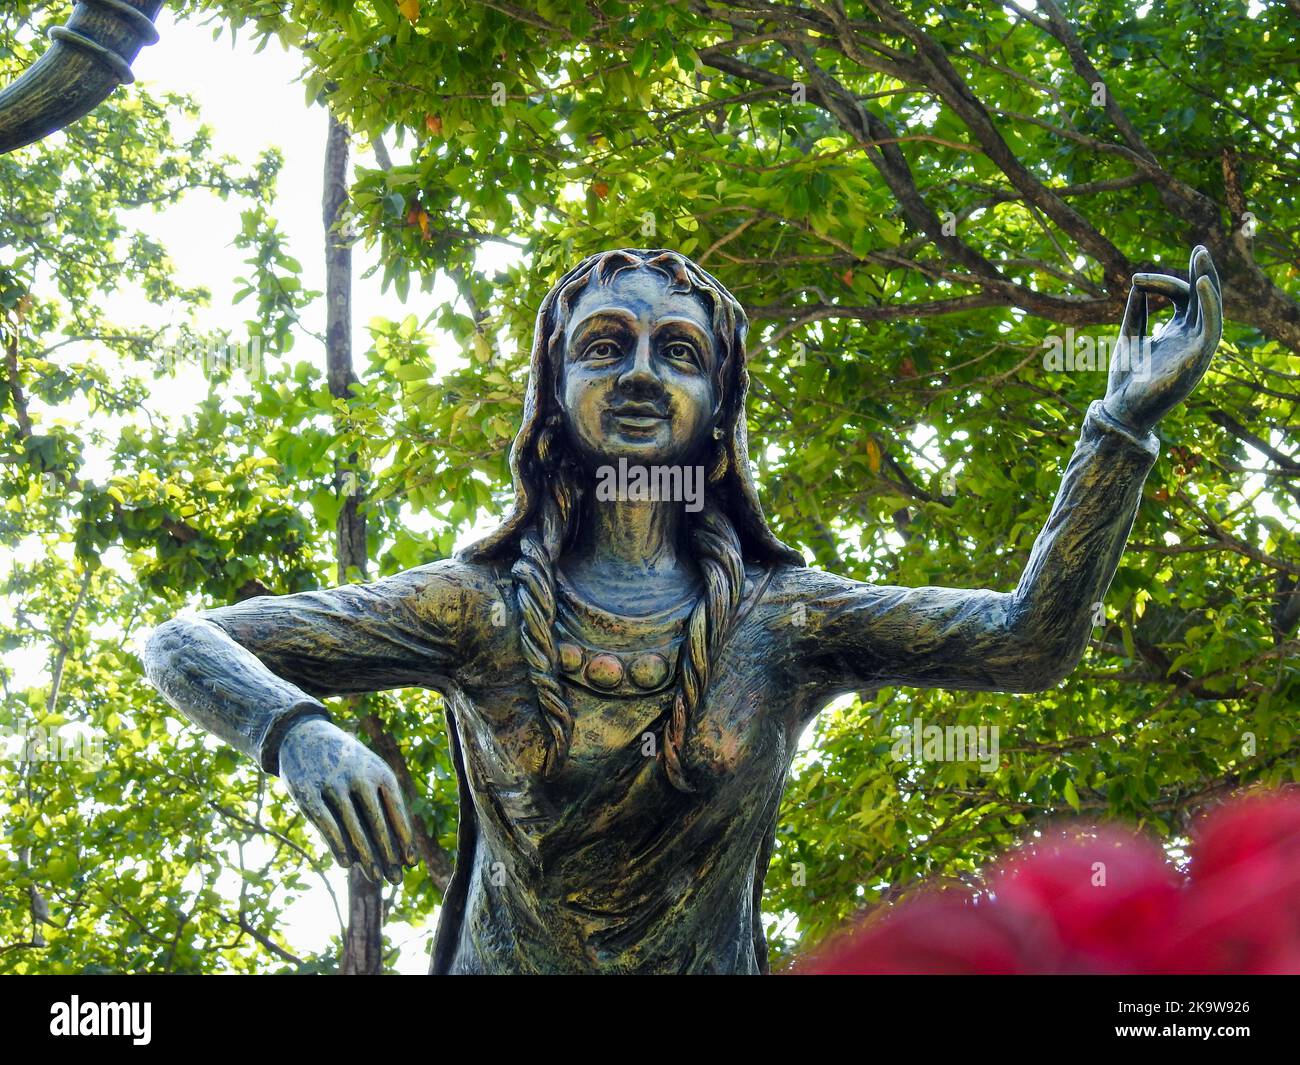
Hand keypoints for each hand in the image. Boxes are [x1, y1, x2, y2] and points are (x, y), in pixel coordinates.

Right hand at [279, 716, 416, 883]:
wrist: (306, 736)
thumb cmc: (348, 764)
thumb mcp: (368, 775)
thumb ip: (380, 805)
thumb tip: (396, 846)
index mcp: (379, 771)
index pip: (396, 809)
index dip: (404, 838)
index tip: (411, 863)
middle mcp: (358, 775)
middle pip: (377, 822)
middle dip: (388, 853)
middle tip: (396, 879)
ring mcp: (332, 783)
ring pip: (352, 826)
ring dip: (365, 855)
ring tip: (376, 877)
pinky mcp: (307, 791)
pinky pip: (326, 824)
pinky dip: (337, 845)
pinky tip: (346, 864)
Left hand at [1102, 244, 1222, 435]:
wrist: (1122, 410)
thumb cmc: (1126, 380)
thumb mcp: (1129, 337)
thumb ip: (1135, 312)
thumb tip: (1137, 285)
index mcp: (1177, 331)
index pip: (1181, 295)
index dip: (1163, 282)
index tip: (1134, 280)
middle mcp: (1191, 336)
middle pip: (1203, 297)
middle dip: (1201, 272)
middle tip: (1198, 248)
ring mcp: (1197, 346)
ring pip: (1211, 307)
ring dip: (1207, 281)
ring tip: (1200, 256)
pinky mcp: (1199, 357)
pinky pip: (1212, 326)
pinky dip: (1210, 304)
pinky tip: (1202, 284)